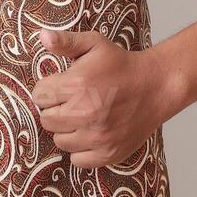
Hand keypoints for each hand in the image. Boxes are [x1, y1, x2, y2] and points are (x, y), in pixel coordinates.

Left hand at [30, 28, 190, 168]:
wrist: (157, 86)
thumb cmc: (122, 64)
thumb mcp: (94, 44)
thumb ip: (65, 41)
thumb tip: (42, 36)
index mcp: (77, 85)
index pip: (39, 96)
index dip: (48, 90)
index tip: (60, 87)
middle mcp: (85, 113)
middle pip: (46, 120)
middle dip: (55, 110)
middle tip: (71, 101)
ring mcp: (98, 137)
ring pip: (60, 140)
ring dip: (66, 130)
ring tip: (82, 116)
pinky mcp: (109, 153)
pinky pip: (78, 160)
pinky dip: (80, 149)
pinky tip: (90, 133)